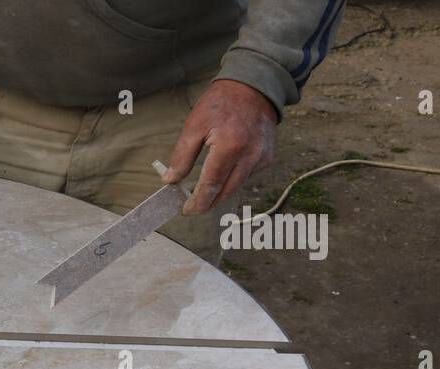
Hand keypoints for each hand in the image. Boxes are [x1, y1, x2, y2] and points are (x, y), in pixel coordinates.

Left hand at [163, 79, 278, 214]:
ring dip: (220, 191)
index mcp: (230, 147)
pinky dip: (233, 177)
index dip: (198, 202)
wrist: (254, 87)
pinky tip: (225, 168)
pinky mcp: (268, 157)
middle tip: (192, 205)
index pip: (211, 185)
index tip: (186, 210)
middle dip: (208, 202)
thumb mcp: (194, 125)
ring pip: (236, 186)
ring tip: (204, 189)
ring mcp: (262, 158)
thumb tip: (171, 180)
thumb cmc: (221, 104)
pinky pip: (247, 175)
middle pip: (225, 192)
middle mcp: (250, 155)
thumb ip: (182, 156)